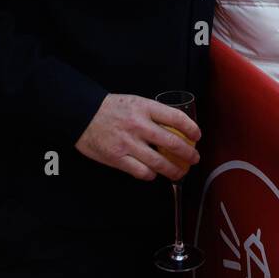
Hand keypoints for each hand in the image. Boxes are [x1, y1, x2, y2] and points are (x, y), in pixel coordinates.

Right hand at [75, 93, 200, 181]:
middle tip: (194, 158)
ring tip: (179, 173)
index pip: (176, 118)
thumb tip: (175, 127)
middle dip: (188, 153)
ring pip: (159, 162)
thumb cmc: (110, 108)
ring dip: (173, 170)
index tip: (197, 135)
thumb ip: (153, 113)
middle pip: (172, 143)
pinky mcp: (117, 158)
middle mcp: (138, 125)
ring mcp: (128, 143)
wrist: (81, 114)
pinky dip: (151, 175)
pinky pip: (141, 172)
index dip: (191, 128)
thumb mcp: (135, 102)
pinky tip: (153, 174)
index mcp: (145, 107)